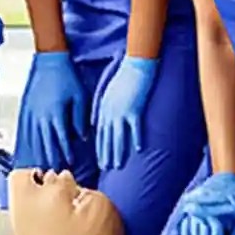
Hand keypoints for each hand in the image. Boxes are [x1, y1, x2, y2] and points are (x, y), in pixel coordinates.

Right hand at [14, 51, 88, 171]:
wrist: (49, 60)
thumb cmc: (67, 77)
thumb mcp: (80, 96)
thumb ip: (80, 118)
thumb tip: (82, 136)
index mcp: (57, 115)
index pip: (61, 140)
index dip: (65, 153)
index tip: (70, 164)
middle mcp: (42, 116)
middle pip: (45, 143)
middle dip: (50, 158)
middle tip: (54, 171)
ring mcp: (32, 112)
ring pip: (34, 138)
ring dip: (38, 152)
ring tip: (41, 164)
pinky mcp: (27, 107)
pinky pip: (26, 128)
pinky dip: (28, 140)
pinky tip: (29, 147)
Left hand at [92, 55, 157, 170]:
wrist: (135, 66)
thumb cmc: (121, 79)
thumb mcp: (105, 94)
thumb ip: (100, 110)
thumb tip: (95, 125)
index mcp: (103, 109)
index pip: (99, 133)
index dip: (100, 148)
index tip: (100, 161)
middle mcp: (110, 112)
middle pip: (107, 137)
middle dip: (106, 154)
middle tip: (106, 168)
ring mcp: (122, 111)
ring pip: (118, 136)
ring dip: (118, 151)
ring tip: (118, 165)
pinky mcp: (135, 108)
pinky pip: (135, 126)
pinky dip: (136, 138)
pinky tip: (139, 150)